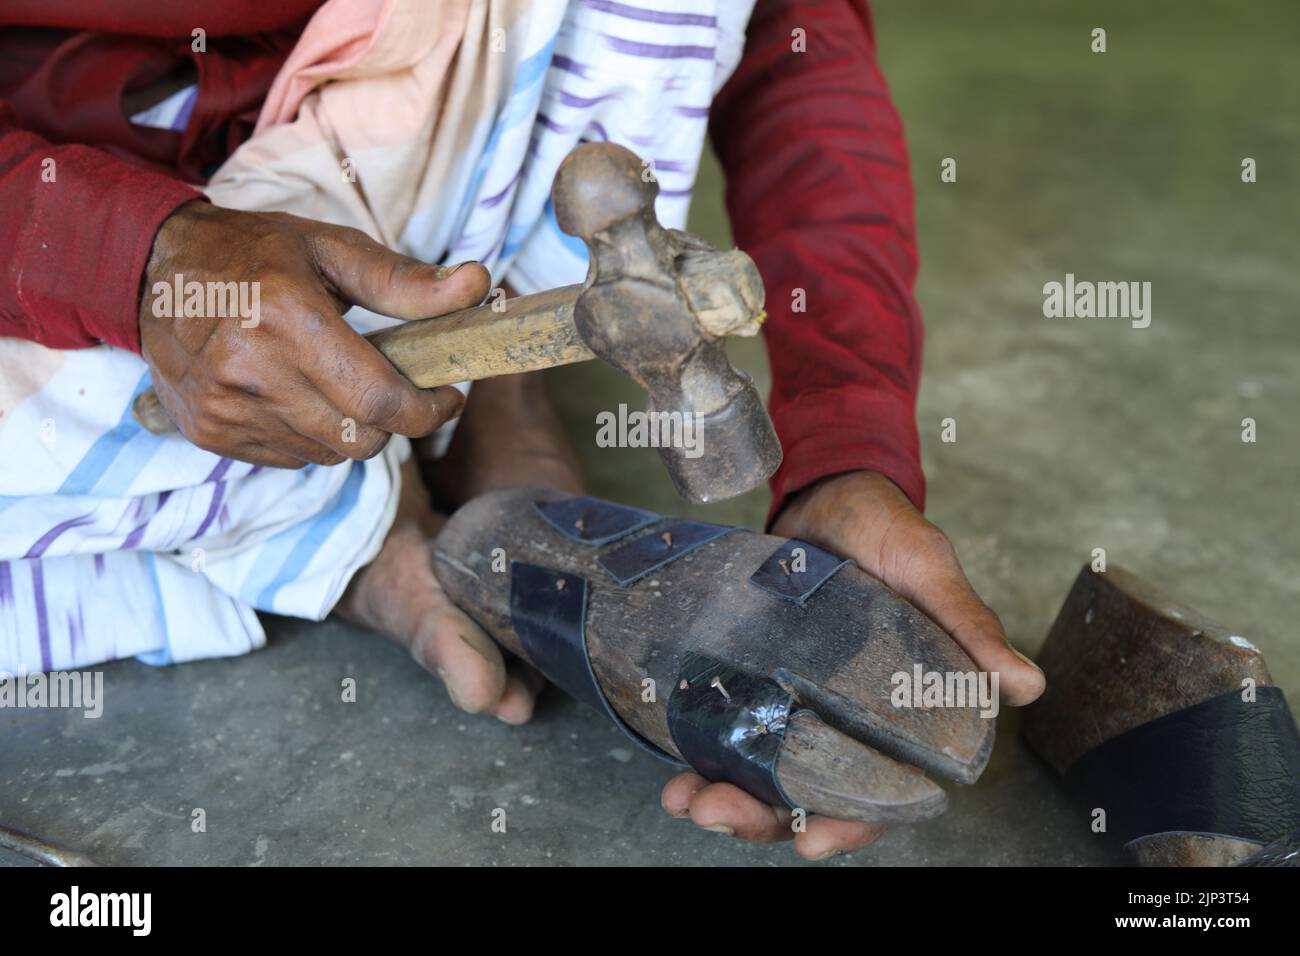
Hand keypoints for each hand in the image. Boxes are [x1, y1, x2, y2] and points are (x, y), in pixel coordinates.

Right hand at [139, 201, 490, 467]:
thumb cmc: (255, 254)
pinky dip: (310, 436)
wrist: (153, 270)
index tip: (447, 397)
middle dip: (392, 419)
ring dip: (350, 428)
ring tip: (334, 381)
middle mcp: (250, 371)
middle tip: (392, 384)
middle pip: (360, 438)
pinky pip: (290, 459)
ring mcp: (224, 408)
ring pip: (329, 455)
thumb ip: (406, 281)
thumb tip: (478, 285)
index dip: (427, 411)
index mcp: (287, 318)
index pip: (379, 401)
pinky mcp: (208, 432)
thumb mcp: (331, 250)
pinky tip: (295, 393)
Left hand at [662, 469, 1045, 859]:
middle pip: (807, 795)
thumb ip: (965, 625)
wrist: (827, 491)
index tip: (809, 842)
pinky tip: (671, 769)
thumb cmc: (888, 531)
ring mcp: (793, 703)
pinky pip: (726, 734)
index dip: (850, 824)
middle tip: (714, 812)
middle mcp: (844, 720)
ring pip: (760, 776)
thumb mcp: (926, 569)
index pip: (879, 791)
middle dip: (760, 819)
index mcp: (901, 713)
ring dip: (723, 799)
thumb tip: (1026, 685)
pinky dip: (700, 757)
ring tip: (683, 799)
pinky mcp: (753, 682)